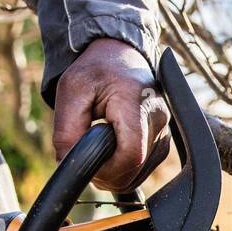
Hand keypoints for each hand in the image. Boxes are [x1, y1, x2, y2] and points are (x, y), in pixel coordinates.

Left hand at [52, 38, 170, 191]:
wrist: (121, 56)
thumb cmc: (96, 71)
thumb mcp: (70, 92)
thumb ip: (66, 131)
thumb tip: (69, 164)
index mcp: (137, 104)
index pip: (131, 156)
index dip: (107, 171)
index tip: (89, 163)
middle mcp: (159, 119)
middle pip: (136, 170)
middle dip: (107, 174)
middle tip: (88, 156)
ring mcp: (165, 131)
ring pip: (140, 174)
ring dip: (115, 173)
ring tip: (99, 150)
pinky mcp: (163, 139)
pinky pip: (144, 168)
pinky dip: (125, 168)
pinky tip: (112, 150)